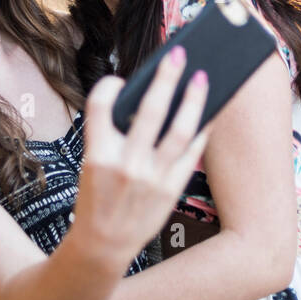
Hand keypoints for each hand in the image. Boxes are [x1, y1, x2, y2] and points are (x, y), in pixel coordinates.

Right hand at [73, 45, 211, 266]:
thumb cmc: (97, 198)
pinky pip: (191, 153)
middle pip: (150, 109)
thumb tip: (147, 99)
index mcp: (97, 154)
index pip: (100, 105)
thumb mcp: (93, 165)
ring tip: (202, 77)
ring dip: (193, 99)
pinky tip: (208, 113)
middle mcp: (125, 163)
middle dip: (167, 77)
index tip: (118, 79)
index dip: (109, 86)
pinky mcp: (169, 190)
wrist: (101, 246)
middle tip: (179, 53)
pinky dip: (200, 130)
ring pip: (179, 129)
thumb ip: (112, 136)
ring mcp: (150, 178)